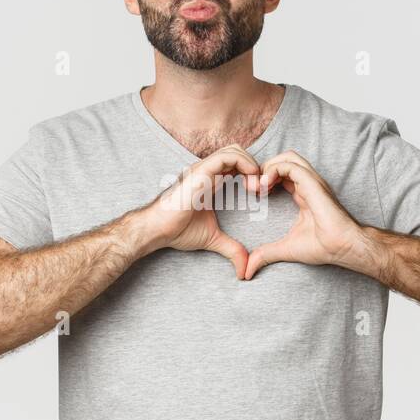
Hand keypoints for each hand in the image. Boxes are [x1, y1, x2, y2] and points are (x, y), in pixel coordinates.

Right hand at [141, 144, 263, 278]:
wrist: (158, 229)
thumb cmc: (178, 230)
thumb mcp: (213, 239)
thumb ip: (232, 249)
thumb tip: (244, 270)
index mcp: (211, 180)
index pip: (236, 163)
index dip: (253, 173)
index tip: (260, 194)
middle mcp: (208, 170)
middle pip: (238, 151)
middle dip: (255, 167)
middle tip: (261, 190)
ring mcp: (203, 168)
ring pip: (235, 150)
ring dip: (252, 165)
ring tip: (256, 188)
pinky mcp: (200, 171)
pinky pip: (227, 157)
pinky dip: (244, 165)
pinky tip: (249, 185)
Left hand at [244, 151, 365, 280]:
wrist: (343, 247)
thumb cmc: (324, 246)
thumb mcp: (286, 249)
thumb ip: (266, 254)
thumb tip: (247, 270)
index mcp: (303, 194)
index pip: (281, 173)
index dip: (264, 179)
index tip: (253, 195)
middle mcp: (308, 184)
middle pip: (284, 159)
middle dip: (264, 168)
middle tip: (252, 188)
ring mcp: (312, 182)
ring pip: (287, 157)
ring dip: (268, 166)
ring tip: (258, 186)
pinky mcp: (313, 183)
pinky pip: (290, 165)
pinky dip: (273, 171)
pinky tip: (264, 187)